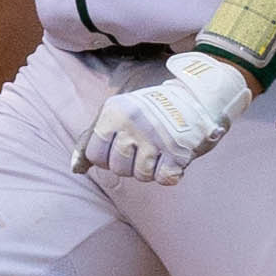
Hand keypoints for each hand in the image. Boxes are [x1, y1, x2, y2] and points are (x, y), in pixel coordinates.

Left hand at [84, 50, 253, 185]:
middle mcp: (132, 123)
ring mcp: (156, 137)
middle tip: (147, 144)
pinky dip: (170, 173)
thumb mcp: (117, 113)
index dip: (108, 156)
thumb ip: (91, 139)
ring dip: (152, 168)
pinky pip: (165, 179)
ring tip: (161, 149)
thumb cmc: (153, 109)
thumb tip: (76, 169)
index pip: (95, 155)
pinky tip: (174, 157)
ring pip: (141, 176)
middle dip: (131, 164)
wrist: (199, 96)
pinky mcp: (179, 150)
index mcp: (114, 111)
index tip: (124, 143)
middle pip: (118, 169)